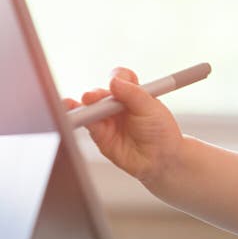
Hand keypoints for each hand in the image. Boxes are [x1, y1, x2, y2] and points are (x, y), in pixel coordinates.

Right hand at [61, 67, 182, 185]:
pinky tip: (74, 115)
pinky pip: (88, 124)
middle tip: (93, 97)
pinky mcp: (100, 134)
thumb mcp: (152, 108)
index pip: (121, 79)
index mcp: (134, 94)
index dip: (116, 78)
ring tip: (79, 105)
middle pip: (102, 93)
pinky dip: (79, 119)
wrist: (161, 159)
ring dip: (82, 105)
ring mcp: (108, 119)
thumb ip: (134, 94)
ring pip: (91, 108)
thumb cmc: (161, 132)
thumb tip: (114, 81)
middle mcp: (118, 105)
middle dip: (96, 94)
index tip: (115, 82)